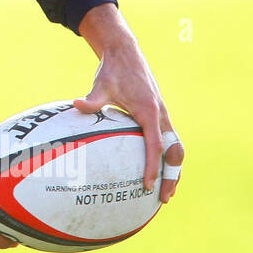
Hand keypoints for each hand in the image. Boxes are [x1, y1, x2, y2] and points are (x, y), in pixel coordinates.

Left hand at [73, 31, 184, 203]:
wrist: (125, 54)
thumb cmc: (112, 71)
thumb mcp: (101, 84)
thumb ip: (93, 99)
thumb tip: (77, 105)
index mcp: (149, 111)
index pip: (154, 146)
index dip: (151, 167)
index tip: (146, 186)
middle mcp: (161, 116)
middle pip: (174, 152)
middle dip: (171, 176)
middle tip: (164, 198)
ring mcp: (162, 116)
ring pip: (175, 148)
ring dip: (173, 170)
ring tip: (166, 192)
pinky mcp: (159, 116)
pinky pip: (168, 141)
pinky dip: (167, 158)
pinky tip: (158, 171)